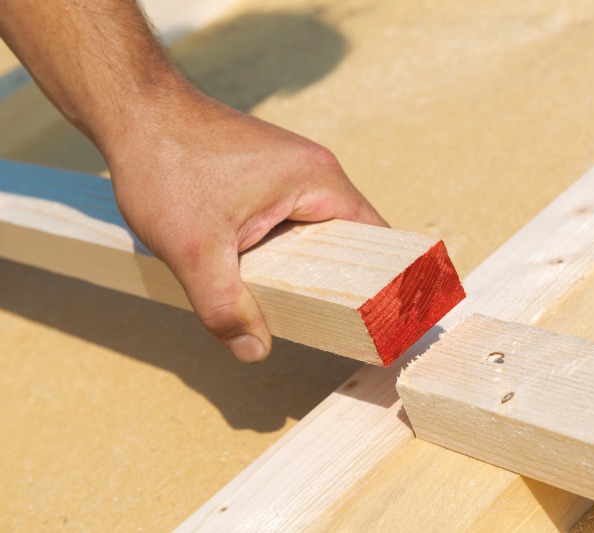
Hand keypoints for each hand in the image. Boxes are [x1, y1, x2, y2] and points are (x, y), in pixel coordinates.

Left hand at [104, 85, 386, 361]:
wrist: (132, 109)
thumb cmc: (165, 163)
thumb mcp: (194, 248)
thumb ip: (224, 307)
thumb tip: (254, 352)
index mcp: (319, 180)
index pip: (376, 239)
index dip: (381, 282)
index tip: (375, 321)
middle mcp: (314, 172)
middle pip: (346, 241)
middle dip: (332, 282)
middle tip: (319, 325)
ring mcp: (290, 172)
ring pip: (312, 235)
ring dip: (299, 268)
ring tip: (284, 304)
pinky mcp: (266, 177)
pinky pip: (289, 223)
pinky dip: (278, 252)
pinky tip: (254, 274)